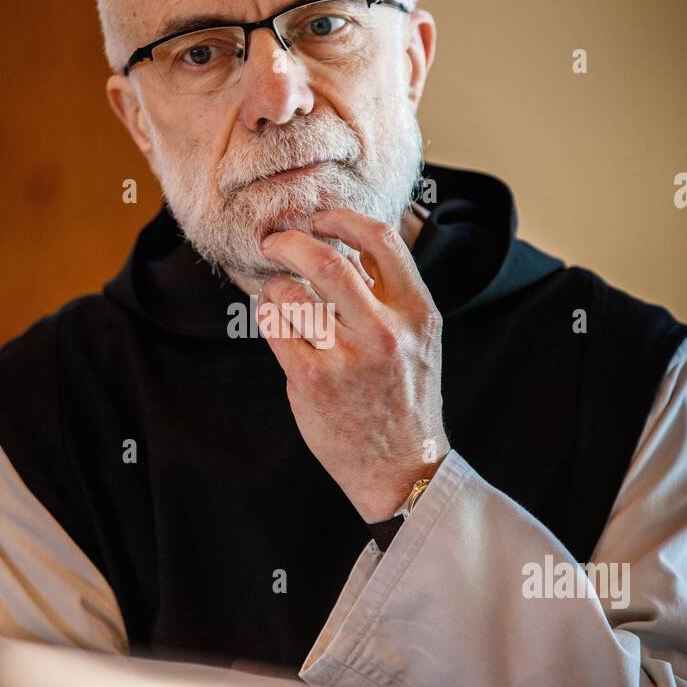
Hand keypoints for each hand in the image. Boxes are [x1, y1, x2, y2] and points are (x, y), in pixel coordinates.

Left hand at [258, 208, 449, 521]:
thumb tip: (345, 244)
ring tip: (278, 294)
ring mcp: (345, 356)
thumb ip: (389, 293)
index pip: (380, 239)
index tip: (319, 219)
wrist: (403, 469)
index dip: (341, 218)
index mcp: (416, 312)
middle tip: (273, 242)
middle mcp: (383, 330)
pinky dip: (268, 315)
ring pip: (290, 292)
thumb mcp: (418, 338)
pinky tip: (277, 321)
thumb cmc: (405, 398)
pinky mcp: (311, 380)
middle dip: (289, 242)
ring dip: (275, 285)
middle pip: (325, 258)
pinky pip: (274, 326)